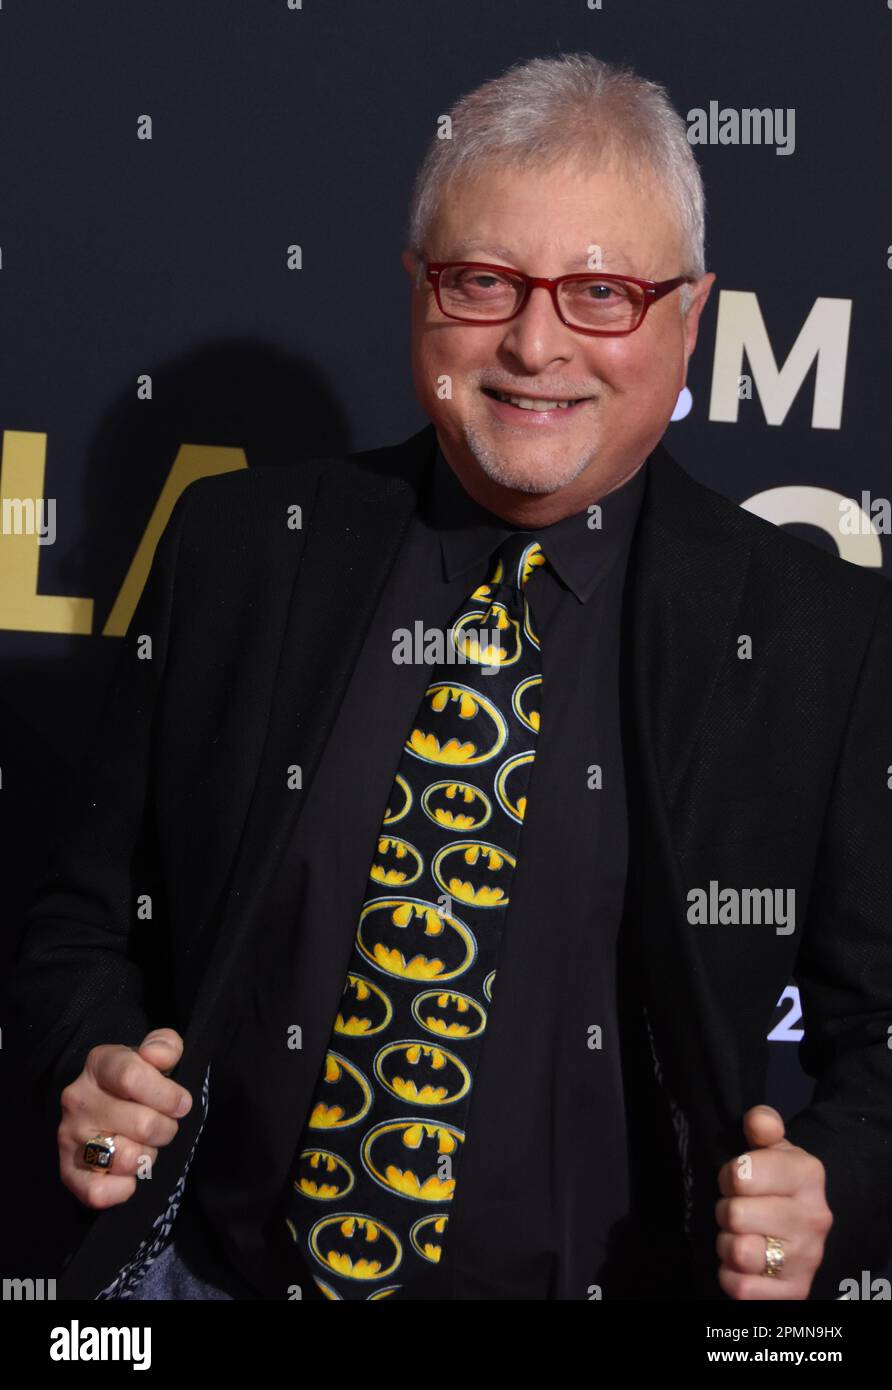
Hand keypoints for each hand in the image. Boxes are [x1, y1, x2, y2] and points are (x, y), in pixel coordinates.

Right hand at [58, 1027, 191, 1208]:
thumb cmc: (137, 1082)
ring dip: (147, 1157)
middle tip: (163, 1126)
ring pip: (126, 1158)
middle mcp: (78, 1099)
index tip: (182, 1103)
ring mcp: (70, 1136)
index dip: (167, 1094)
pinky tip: (130, 1174)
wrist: (104, 1106)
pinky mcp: (68, 1172)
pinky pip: (99, 1193)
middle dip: (166, 1129)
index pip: (133, 1076)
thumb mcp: (154, 1055)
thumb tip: (158, 1056)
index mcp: (99, 1064)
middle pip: (142, 1123)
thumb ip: (165, 1046)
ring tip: (144, 1145)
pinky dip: (123, 1189)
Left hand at [715, 1104, 832, 1299]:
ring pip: (739, 1252)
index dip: (728, 1176)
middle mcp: (814, 1217)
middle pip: (735, 1214)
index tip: (737, 1179)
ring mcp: (807, 1258)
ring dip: (727, 1244)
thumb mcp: (772, 1147)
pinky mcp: (795, 1291)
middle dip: (726, 1209)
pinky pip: (741, 1287)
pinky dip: (731, 1276)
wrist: (803, 1224)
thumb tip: (758, 1122)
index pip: (741, 1175)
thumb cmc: (777, 1181)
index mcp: (808, 1174)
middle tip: (738, 1209)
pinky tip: (743, 1264)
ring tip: (739, 1235)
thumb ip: (762, 1124)